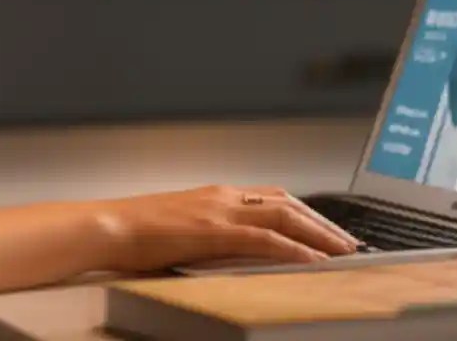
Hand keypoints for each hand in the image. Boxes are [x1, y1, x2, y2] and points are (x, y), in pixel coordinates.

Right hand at [94, 185, 360, 272]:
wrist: (108, 227)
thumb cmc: (136, 234)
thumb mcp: (182, 230)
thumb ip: (212, 235)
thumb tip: (236, 253)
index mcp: (218, 195)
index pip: (275, 198)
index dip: (307, 213)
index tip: (328, 230)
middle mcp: (225, 196)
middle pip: (289, 203)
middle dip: (323, 223)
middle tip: (348, 243)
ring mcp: (220, 210)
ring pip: (285, 216)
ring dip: (319, 234)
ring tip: (342, 251)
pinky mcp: (214, 231)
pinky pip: (265, 239)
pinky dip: (294, 248)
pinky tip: (312, 260)